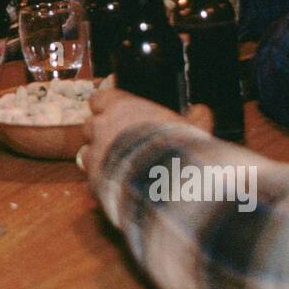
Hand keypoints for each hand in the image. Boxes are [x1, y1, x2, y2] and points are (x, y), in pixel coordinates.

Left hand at [82, 88, 211, 184]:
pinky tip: (117, 190)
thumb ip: (196, 118)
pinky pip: (90, 182)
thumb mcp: (193, 129)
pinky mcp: (93, 182)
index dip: (108, 108)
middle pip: (90, 126)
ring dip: (99, 160)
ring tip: (119, 169)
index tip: (118, 115)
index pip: (100, 99)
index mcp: (121, 107)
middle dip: (102, 135)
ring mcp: (95, 155)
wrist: (164, 183)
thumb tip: (203, 110)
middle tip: (122, 145)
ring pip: (86, 154)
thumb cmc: (177, 147)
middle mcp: (102, 127)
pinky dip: (101, 185)